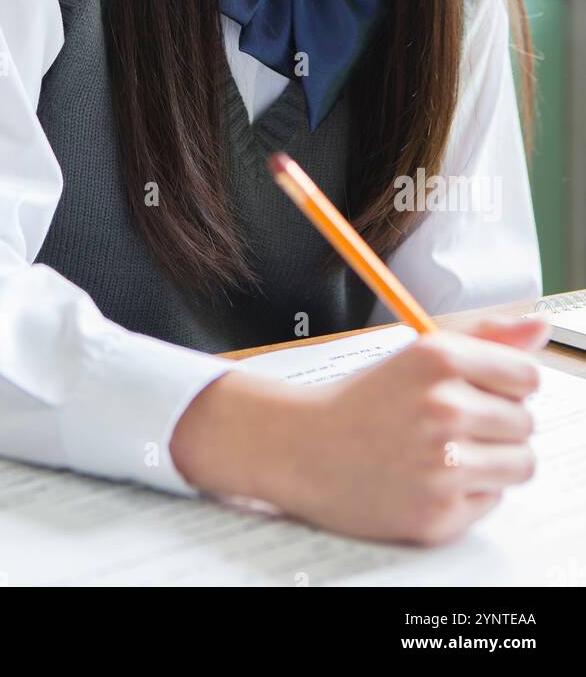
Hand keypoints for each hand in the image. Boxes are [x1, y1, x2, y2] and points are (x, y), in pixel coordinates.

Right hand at [264, 312, 550, 544]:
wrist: (301, 449)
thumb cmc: (361, 401)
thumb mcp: (418, 352)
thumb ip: (483, 334)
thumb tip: (539, 326)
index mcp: (439, 358)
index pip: (527, 375)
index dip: (506, 383)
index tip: (482, 389)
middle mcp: (443, 408)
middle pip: (526, 422)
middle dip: (496, 423)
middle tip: (450, 424)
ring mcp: (442, 464)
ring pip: (520, 464)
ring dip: (492, 460)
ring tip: (448, 452)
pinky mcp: (438, 513)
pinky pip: (491, 501)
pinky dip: (467, 493)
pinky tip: (430, 478)